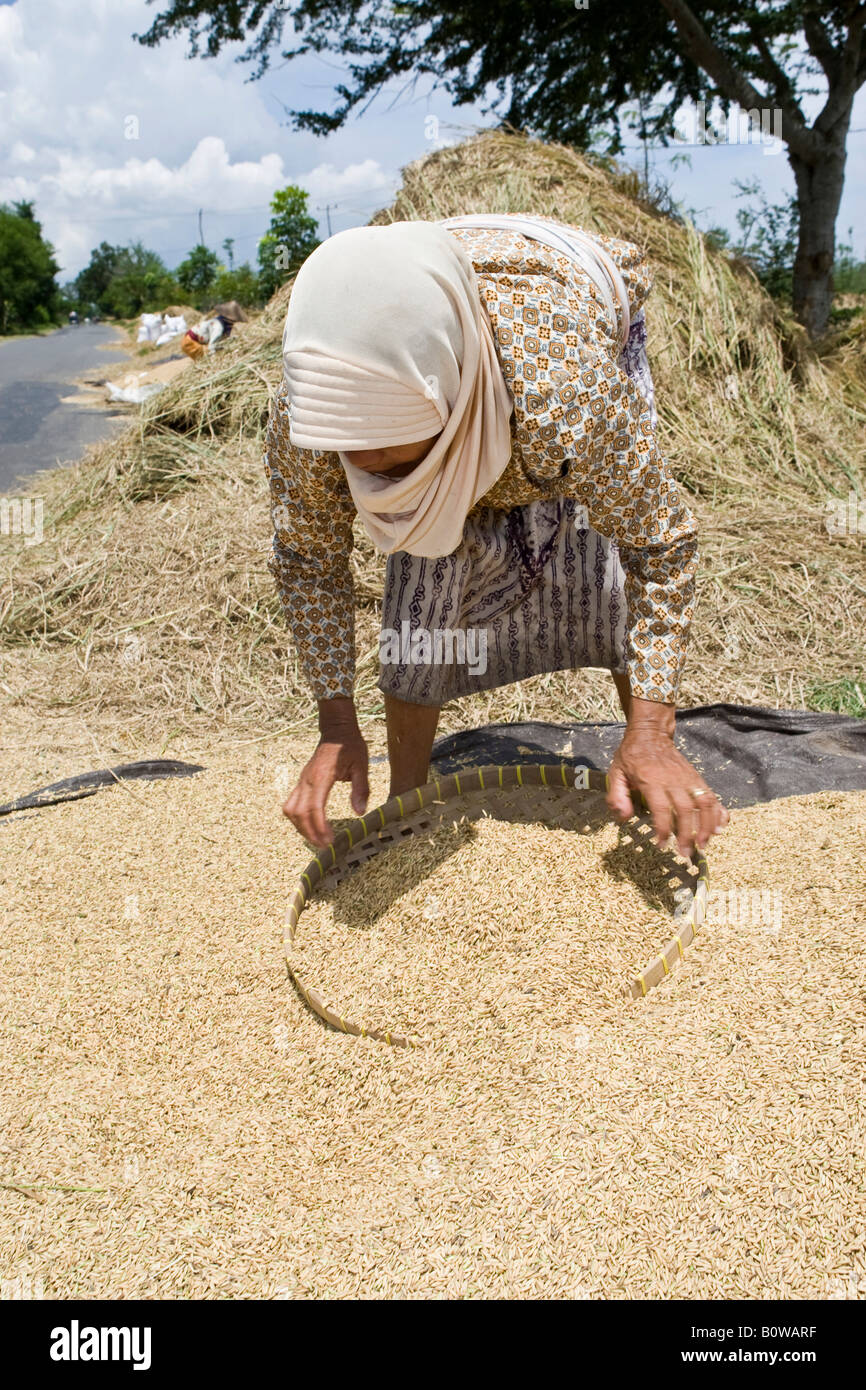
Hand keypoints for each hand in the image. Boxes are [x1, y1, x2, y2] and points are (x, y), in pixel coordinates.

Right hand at [283, 721, 368, 848]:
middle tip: (324, 846)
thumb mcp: (362, 765)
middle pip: (298, 813)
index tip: (330, 840)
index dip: (320, 827)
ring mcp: (302, 780)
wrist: (336, 730)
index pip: (314, 808)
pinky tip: (310, 825)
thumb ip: (361, 788)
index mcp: (321, 777)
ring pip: (290, 809)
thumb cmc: (350, 746)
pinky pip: (292, 803)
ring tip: (316, 839)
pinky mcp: (302, 781)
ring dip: (300, 827)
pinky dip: (297, 818)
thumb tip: (359, 812)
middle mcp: (307, 780)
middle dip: (309, 832)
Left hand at [607, 724, 727, 856]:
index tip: (661, 845)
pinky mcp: (696, 778)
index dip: (663, 829)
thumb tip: (624, 817)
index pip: (661, 808)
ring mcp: (688, 778)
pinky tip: (719, 827)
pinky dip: (718, 812)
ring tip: (704, 844)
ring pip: (704, 803)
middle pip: (686, 810)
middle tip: (685, 853)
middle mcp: (673, 779)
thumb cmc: (631, 756)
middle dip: (688, 834)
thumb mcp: (616, 772)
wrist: (650, 733)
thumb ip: (616, 796)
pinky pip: (711, 795)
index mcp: (651, 780)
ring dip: (707, 826)